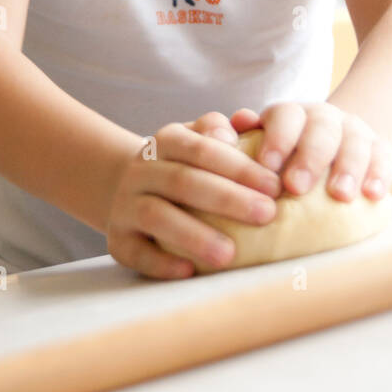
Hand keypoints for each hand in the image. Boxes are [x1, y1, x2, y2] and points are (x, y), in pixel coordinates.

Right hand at [106, 111, 282, 279]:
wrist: (127, 189)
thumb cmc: (182, 166)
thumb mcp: (197, 140)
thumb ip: (222, 129)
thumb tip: (248, 119)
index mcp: (165, 141)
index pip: (201, 148)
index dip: (239, 166)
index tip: (274, 186)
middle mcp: (141, 170)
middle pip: (182, 181)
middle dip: (227, 199)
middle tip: (266, 215)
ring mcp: (125, 205)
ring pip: (156, 215)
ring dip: (194, 235)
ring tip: (230, 254)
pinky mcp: (117, 240)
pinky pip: (135, 252)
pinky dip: (161, 263)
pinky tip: (190, 271)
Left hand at [226, 104, 391, 201]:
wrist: (338, 145)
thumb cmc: (288, 158)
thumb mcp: (265, 147)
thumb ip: (245, 140)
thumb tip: (227, 128)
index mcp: (291, 116)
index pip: (285, 116)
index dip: (277, 139)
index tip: (267, 166)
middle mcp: (324, 119)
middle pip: (320, 128)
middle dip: (308, 156)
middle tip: (296, 186)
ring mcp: (355, 132)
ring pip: (355, 141)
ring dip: (347, 168)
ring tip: (340, 196)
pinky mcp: (381, 149)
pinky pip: (385, 157)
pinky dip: (380, 175)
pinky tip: (373, 195)